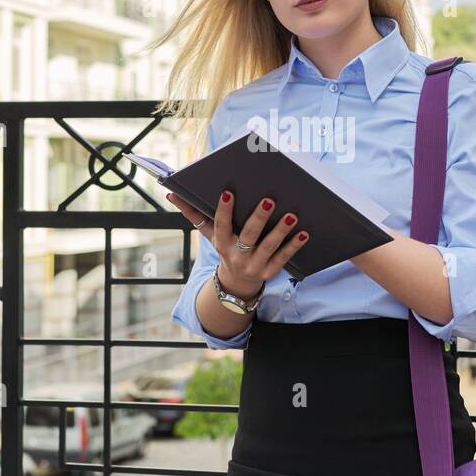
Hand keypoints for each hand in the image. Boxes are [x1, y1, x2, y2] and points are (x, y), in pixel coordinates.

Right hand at [165, 189, 307, 296]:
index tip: (229, 191)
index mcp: (222, 243)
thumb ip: (192, 213)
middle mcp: (237, 255)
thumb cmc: (224, 248)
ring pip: (269, 247)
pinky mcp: (269, 272)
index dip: (224, 210)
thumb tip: (171, 193)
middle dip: (258, 218)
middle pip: (248, 236)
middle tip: (269, 199)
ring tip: (292, 215)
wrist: (235, 284)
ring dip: (281, 231)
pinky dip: (294, 245)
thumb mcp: (208, 234)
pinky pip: (283, 258)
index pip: (221, 225)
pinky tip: (304, 232)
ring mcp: (254, 265)